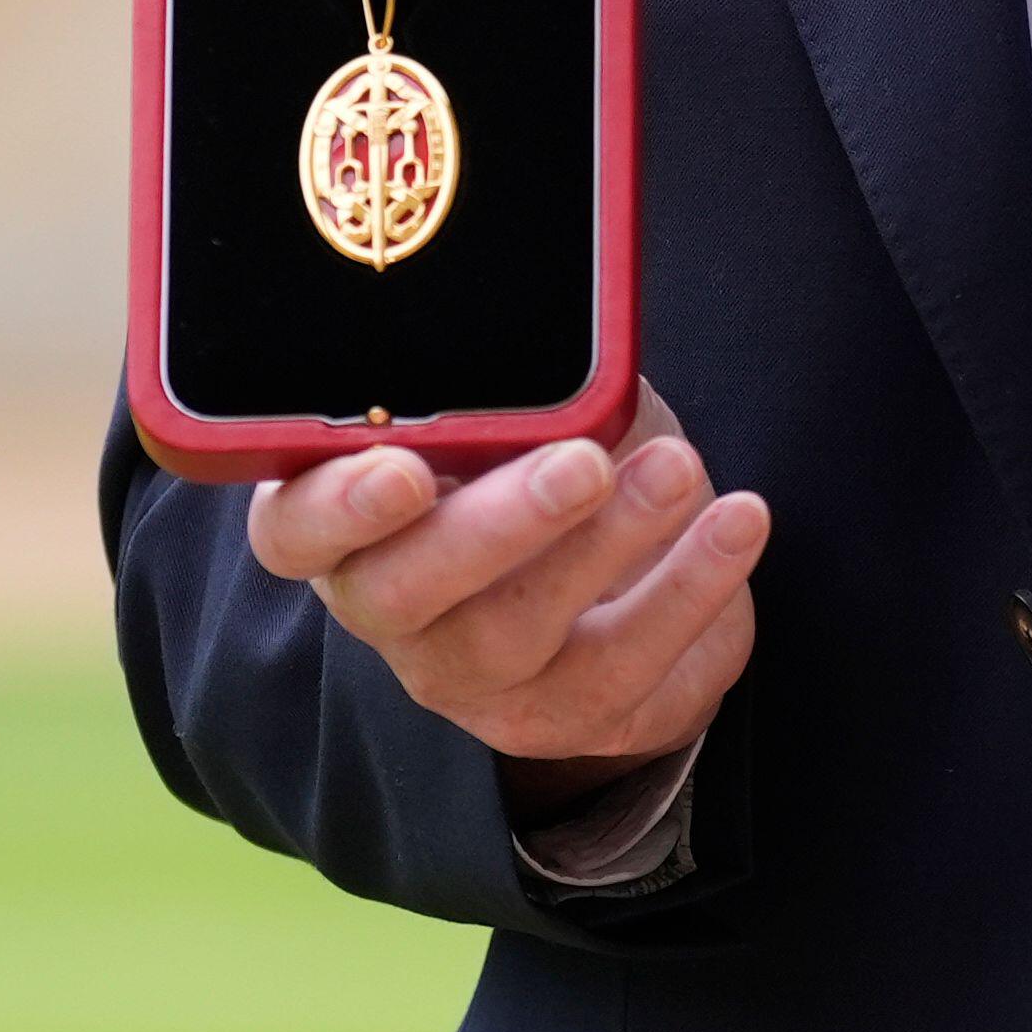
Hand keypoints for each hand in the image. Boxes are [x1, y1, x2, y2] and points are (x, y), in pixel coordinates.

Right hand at [244, 385, 768, 799]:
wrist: (631, 574)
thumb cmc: (546, 454)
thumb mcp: (518, 405)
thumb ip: (507, 376)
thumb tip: (555, 312)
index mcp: (349, 518)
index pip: (296, 532)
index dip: (337, 509)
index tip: (405, 470)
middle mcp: (391, 610)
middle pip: (406, 591)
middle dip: (496, 526)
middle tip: (581, 463)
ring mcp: (471, 678)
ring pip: (513, 638)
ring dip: (606, 548)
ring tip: (677, 471)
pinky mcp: (563, 718)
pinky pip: (621, 672)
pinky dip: (689, 589)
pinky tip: (736, 522)